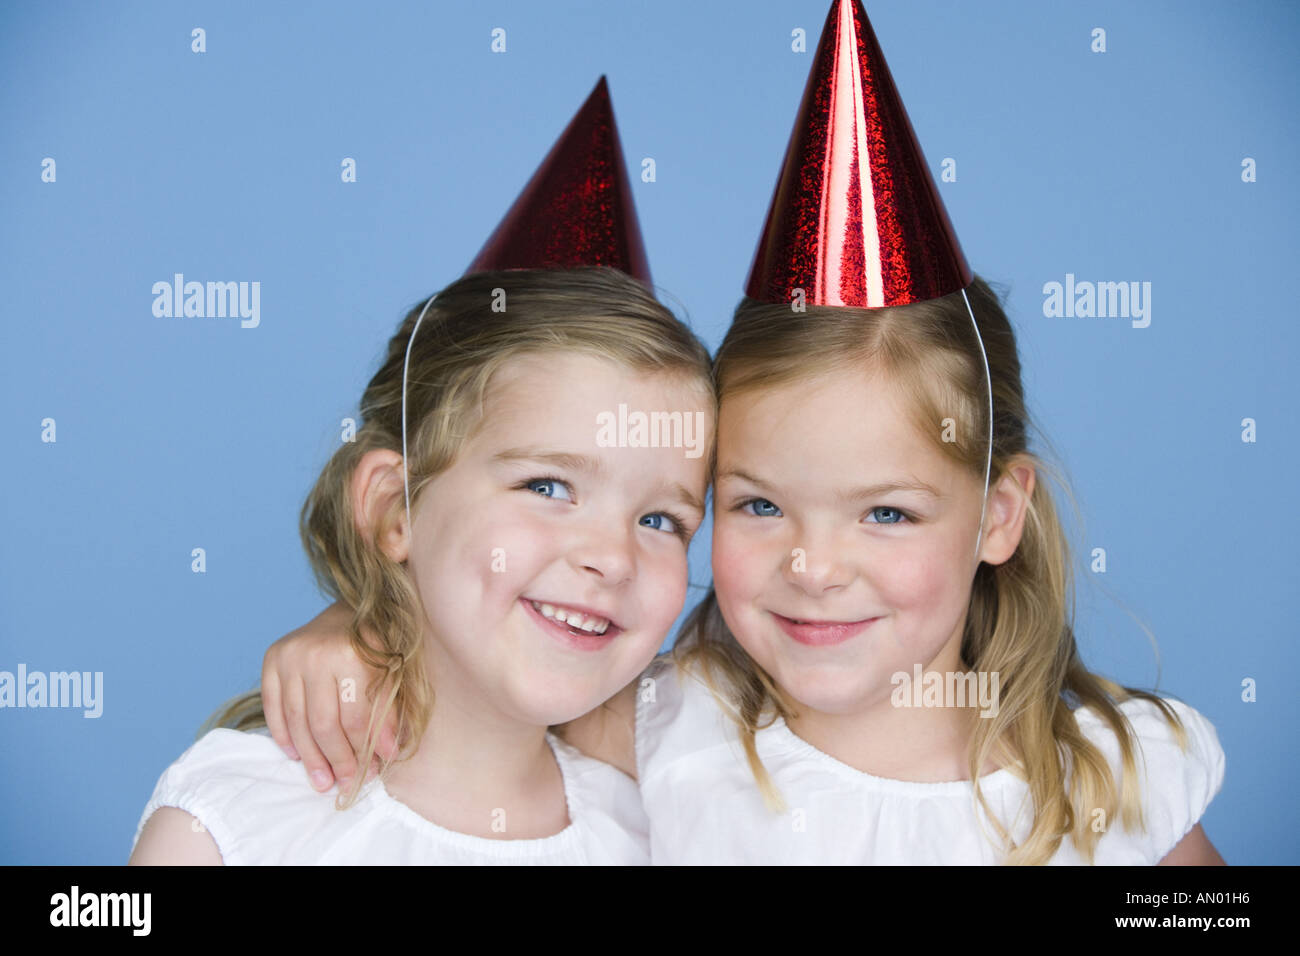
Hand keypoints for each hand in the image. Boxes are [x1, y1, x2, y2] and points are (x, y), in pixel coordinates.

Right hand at [261, 601, 398, 791]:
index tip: (374, 771)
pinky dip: (283, 735)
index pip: (355, 718)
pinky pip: (273, 707)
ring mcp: (289, 656)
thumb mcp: (392, 672)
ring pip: (296, 721)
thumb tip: (388, 753)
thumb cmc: (377, 644)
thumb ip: (388, 710)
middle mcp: (315, 654)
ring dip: (309, 756)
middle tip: (343, 784)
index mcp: (351, 654)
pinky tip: (296, 754)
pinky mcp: (271, 659)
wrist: (348, 610)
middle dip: (336, 759)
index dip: (365, 749)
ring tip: (321, 780)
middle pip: (323, 724)